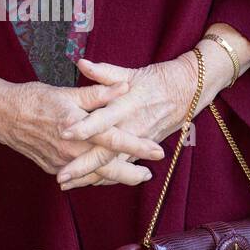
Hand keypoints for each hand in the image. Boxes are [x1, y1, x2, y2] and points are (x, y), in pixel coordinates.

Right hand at [0, 77, 166, 187]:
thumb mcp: (66, 93)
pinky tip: (104, 175)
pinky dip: (93, 177)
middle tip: (148, 175)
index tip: (157, 151)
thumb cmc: (33, 99)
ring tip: (132, 176)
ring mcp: (61, 162)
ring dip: (114, 178)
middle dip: (130, 174)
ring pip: (93, 176)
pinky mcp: (52, 166)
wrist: (2, 115)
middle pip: (108, 168)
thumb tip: (124, 87)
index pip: (115, 140)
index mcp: (78, 129)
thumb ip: (98, 93)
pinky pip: (78, 176)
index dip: (138, 146)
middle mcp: (71, 150)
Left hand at [55, 55, 202, 189]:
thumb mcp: (132, 73)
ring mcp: (139, 142)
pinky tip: (87, 183)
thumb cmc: (157, 80)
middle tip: (61, 176)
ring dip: (90, 177)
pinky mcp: (143, 150)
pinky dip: (105, 177)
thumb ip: (105, 73)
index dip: (84, 127)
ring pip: (113, 166)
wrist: (189, 91)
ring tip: (67, 186)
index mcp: (126, 107)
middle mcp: (132, 128)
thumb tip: (81, 63)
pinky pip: (122, 167)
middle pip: (105, 152)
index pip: (102, 120)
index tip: (64, 134)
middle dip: (82, 166)